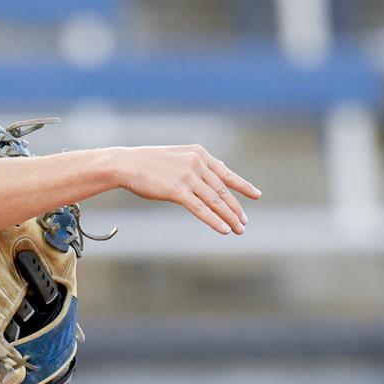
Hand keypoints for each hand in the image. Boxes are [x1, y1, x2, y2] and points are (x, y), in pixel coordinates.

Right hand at [114, 145, 260, 234]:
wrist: (127, 164)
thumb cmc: (150, 162)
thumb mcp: (179, 156)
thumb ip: (200, 164)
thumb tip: (221, 171)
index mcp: (199, 154)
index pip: (226, 173)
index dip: (243, 186)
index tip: (256, 195)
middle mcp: (197, 163)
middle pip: (223, 190)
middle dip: (236, 208)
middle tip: (245, 222)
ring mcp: (187, 177)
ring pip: (215, 200)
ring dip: (229, 217)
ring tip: (238, 229)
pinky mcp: (177, 191)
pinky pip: (200, 209)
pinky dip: (214, 220)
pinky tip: (224, 229)